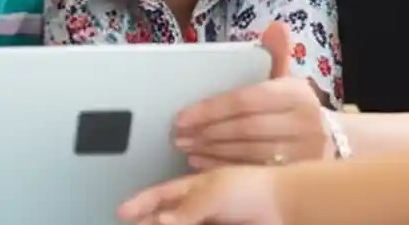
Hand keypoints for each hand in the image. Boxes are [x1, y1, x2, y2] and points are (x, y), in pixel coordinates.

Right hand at [117, 167, 285, 224]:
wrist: (286, 206)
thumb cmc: (256, 189)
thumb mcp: (213, 193)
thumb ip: (186, 209)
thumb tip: (159, 220)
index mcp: (196, 187)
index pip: (161, 195)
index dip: (140, 203)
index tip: (122, 212)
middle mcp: (202, 206)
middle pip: (167, 218)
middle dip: (150, 223)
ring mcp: (213, 222)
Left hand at [174, 23, 330, 168]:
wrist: (336, 142)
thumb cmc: (298, 107)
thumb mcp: (290, 80)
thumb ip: (277, 54)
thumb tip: (276, 26)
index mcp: (296, 94)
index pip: (246, 100)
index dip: (211, 109)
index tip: (182, 117)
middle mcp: (301, 123)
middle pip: (244, 129)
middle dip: (206, 133)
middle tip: (178, 135)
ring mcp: (300, 153)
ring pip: (246, 153)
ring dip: (210, 152)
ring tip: (185, 148)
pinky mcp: (293, 175)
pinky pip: (251, 173)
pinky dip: (222, 168)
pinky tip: (201, 163)